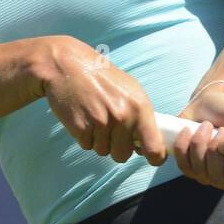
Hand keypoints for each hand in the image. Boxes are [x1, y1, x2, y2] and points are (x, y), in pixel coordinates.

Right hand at [38, 36, 167, 166]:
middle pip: (123, 155)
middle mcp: (123, 116)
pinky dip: (84, 137)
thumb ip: (142, 116)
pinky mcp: (81, 127)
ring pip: (103, 151)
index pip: (155, 148)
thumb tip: (149, 144)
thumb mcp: (130, 90)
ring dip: (98, 141)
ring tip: (94, 118)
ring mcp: (101, 123)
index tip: (151, 158)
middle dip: (116, 147)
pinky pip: (86, 146)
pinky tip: (83, 118)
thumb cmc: (101, 78)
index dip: (154, 157)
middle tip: (109, 129)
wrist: (67, 66)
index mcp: (140, 107)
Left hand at [174, 85, 223, 196]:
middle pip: (218, 179)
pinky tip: (189, 131)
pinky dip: (183, 145)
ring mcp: (207, 174)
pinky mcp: (189, 166)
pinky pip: (182, 164)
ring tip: (207, 126)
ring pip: (199, 171)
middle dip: (216, 151)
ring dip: (200, 144)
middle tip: (222, 130)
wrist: (209, 103)